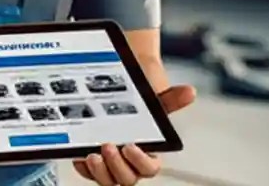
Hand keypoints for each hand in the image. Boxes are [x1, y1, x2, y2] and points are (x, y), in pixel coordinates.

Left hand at [73, 84, 195, 184]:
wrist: (112, 104)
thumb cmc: (136, 110)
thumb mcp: (151, 103)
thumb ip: (170, 100)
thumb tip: (189, 91)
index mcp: (147, 154)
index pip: (149, 168)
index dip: (140, 161)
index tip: (130, 146)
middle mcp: (129, 164)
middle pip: (127, 179)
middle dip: (117, 165)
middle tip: (107, 146)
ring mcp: (109, 165)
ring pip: (107, 180)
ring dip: (99, 171)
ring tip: (92, 154)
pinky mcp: (91, 164)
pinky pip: (87, 173)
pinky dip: (83, 166)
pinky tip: (79, 154)